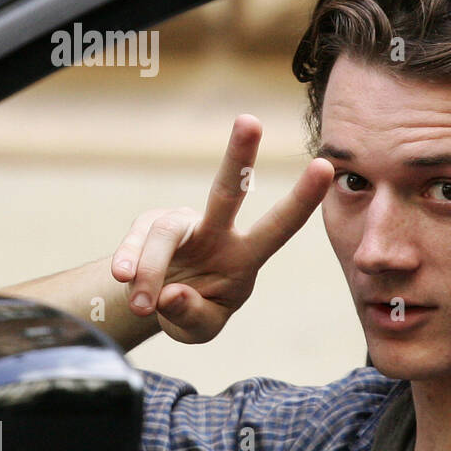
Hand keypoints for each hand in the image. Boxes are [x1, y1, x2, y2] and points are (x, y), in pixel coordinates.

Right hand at [110, 114, 334, 343]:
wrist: (155, 304)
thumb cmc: (194, 312)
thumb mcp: (200, 330)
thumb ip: (192, 315)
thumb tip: (170, 295)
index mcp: (246, 256)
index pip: (280, 226)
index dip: (302, 199)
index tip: (326, 167)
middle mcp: (217, 232)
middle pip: (227, 190)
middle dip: (239, 155)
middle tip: (251, 121)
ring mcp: (182, 225)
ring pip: (165, 234)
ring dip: (150, 271)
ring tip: (144, 304)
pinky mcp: (148, 225)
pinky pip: (135, 241)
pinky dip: (129, 261)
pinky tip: (123, 277)